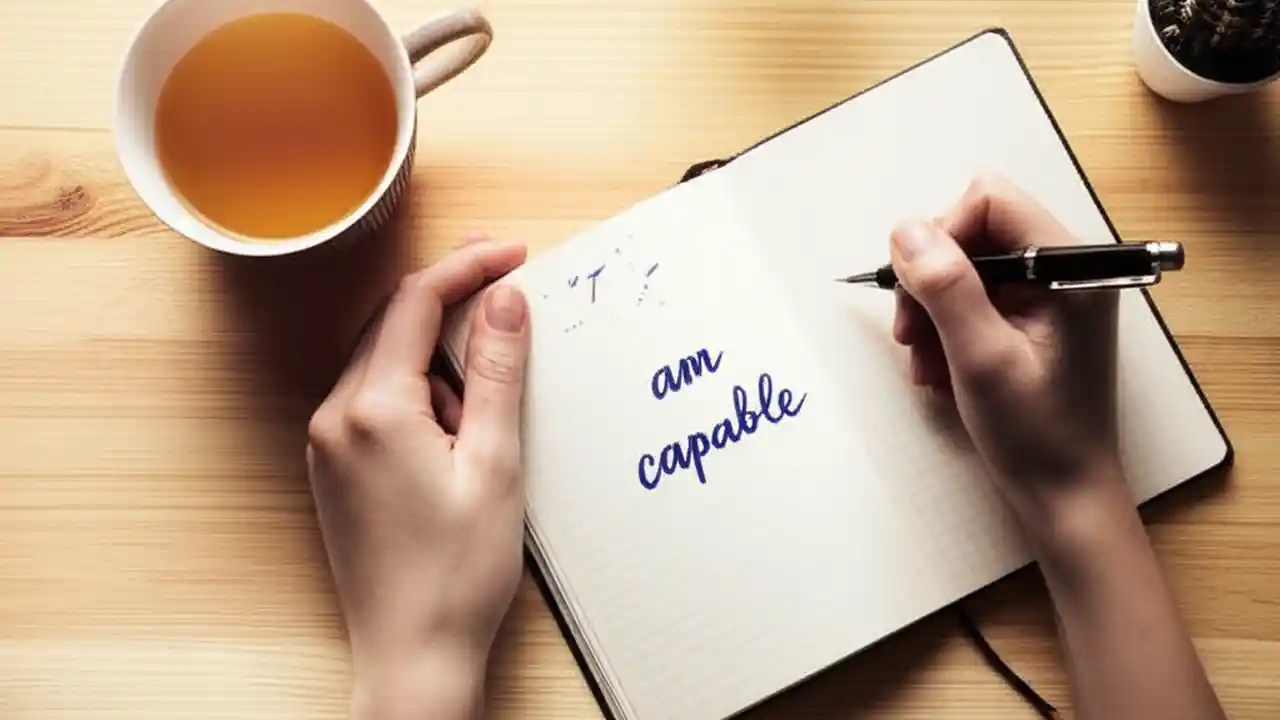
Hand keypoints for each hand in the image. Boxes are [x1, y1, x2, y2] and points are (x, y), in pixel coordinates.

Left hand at [306, 240, 529, 718]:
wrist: (413, 655)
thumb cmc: (457, 573)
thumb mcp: (494, 463)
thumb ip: (495, 372)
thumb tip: (505, 298)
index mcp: (372, 409)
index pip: (416, 302)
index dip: (468, 267)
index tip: (513, 254)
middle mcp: (335, 418)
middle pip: (392, 323)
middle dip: (450, 299)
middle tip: (508, 289)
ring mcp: (327, 445)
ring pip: (385, 362)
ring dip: (437, 360)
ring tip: (483, 424)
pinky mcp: (334, 469)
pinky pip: (374, 402)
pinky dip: (418, 395)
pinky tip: (454, 438)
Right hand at [889, 175, 1121, 531]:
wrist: (1064, 497)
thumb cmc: (1036, 435)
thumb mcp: (981, 357)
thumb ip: (946, 287)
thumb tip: (906, 229)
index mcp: (1071, 267)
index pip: (990, 201)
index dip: (943, 234)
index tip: (917, 288)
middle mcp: (1064, 271)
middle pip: (973, 231)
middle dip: (931, 280)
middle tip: (910, 334)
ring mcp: (1048, 297)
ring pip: (964, 268)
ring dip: (931, 311)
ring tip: (924, 364)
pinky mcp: (1031, 321)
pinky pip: (973, 300)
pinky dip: (945, 330)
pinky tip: (939, 370)